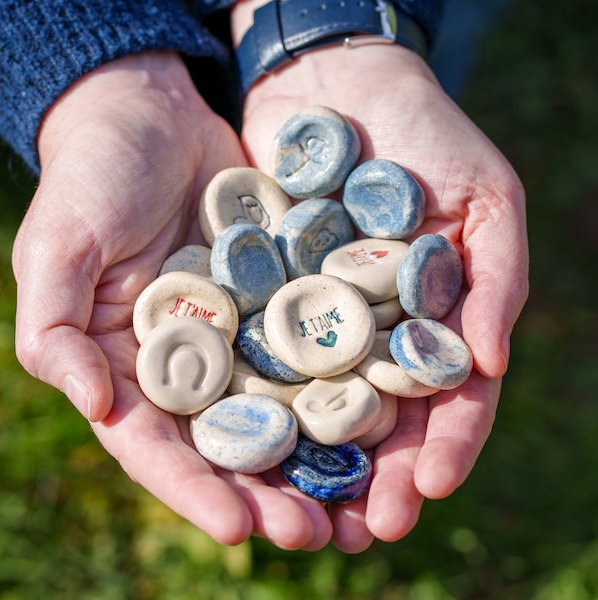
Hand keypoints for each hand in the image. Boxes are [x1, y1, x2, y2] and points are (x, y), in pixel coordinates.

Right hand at [11, 51, 332, 549]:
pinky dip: (346, 381)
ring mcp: (243, 330)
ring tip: (362, 501)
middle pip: (232, 441)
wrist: (155, 115)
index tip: (240, 529)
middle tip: (317, 534)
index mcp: (133, 364)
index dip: (196, 491)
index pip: (160, 445)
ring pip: (284, 406)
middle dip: (271, 491)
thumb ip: (57, 328)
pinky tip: (384, 415)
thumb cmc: (92, 175)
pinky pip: (318, 345)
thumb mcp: (58, 247)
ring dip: (319, 455)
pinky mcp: (285, 295)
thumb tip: (94, 406)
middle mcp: (194, 360)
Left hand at [233, 12, 528, 550]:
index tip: (425, 489)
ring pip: (318, 405)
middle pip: (380, 419)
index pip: (448, 399)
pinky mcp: (265, 298)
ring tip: (301, 516)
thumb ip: (498, 279)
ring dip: (314, 463)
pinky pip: (262, 357)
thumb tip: (491, 366)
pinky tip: (247, 444)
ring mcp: (319, 319)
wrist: (336, 83)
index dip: (443, 446)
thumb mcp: (486, 197)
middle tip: (360, 531)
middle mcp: (377, 330)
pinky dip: (258, 403)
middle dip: (374, 477)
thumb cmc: (425, 133)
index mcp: (435, 318)